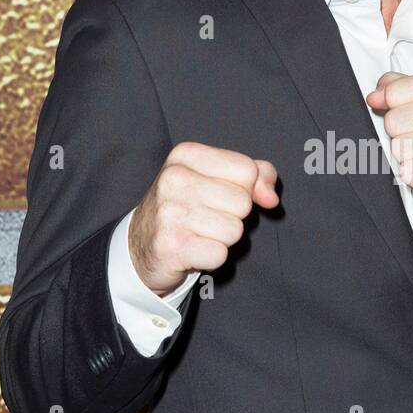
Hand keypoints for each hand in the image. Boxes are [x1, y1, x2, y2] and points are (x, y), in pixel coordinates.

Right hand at [129, 143, 278, 294]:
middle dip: (232, 216)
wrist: (141, 246)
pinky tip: (192, 250)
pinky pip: (220, 255)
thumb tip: (271, 198)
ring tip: (198, 234)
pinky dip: (211, 258)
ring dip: (222, 239)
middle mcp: (174, 179)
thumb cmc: (187, 208)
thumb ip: (256, 176)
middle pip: (243, 202)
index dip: (245, 189)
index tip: (220, 197)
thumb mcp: (217, 178)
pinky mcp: (172, 245)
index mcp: (186, 155)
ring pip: (235, 230)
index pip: (248, 170)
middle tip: (204, 218)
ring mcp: (170, 212)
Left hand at [365, 72, 412, 232]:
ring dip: (407, 156)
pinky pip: (406, 171)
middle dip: (401, 134)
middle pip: (393, 121)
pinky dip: (412, 175)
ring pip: (398, 147)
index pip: (395, 91)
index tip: (406, 114)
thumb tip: (375, 95)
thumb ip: (403, 89)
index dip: (391, 106)